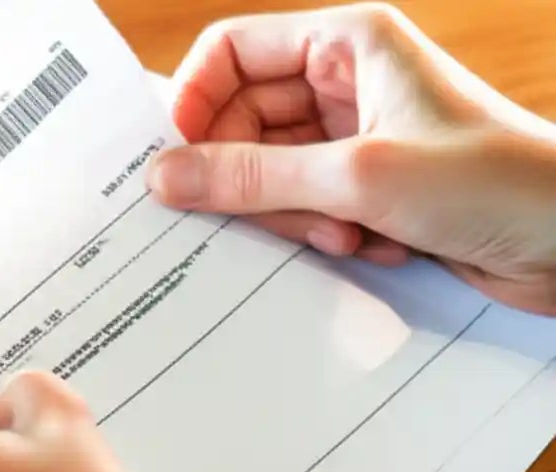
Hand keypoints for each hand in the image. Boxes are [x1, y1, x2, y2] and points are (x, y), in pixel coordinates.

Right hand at [147, 2, 555, 314]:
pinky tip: (369, 243)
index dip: (193, 103)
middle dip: (248, 175)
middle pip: (241, 120)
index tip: (175, 161)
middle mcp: (346, 81)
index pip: (231, 52)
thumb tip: (163, 176)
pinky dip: (320, 230)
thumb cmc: (492, 183)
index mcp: (347, 43)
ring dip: (289, 212)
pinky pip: (299, 204)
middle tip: (263, 214)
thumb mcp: (355, 178)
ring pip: (268, 169)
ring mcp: (354, 136)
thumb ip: (250, 176)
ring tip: (339, 231)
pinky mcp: (364, 186)